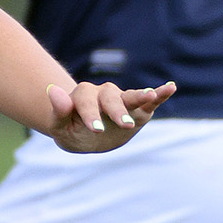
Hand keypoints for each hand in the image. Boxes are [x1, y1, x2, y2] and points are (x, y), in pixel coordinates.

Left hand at [46, 81, 175, 153]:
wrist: (85, 134)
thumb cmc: (70, 131)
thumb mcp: (60, 127)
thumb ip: (58, 111)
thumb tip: (52, 89)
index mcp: (82, 97)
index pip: (85, 102)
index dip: (90, 114)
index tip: (95, 129)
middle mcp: (103, 94)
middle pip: (110, 98)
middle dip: (117, 111)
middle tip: (124, 124)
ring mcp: (121, 100)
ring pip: (130, 96)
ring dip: (140, 96)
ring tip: (150, 95)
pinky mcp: (138, 109)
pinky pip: (150, 101)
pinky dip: (160, 94)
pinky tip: (171, 87)